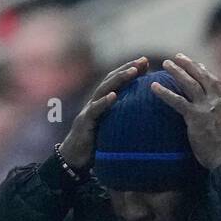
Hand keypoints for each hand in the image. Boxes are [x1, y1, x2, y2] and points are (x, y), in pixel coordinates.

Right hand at [59, 57, 149, 171]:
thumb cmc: (95, 145)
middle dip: (127, 68)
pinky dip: (104, 102)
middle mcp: (95, 101)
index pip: (117, 81)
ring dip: (119, 79)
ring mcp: (89, 110)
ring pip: (104, 89)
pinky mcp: (85, 122)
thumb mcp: (111, 129)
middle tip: (142, 61)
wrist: (74, 159)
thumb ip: (122, 119)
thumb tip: (142, 117)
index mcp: (102, 102)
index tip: (145, 63)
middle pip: (111, 79)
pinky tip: (113, 96)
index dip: (129, 70)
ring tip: (133, 72)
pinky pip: (95, 110)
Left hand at [151, 53, 220, 169]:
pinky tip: (154, 87)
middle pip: (200, 77)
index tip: (195, 64)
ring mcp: (205, 107)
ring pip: (188, 84)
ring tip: (165, 64)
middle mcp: (216, 100)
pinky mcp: (194, 117)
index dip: (203, 71)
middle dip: (188, 65)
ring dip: (176, 72)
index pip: (213, 81)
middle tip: (176, 57)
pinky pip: (177, 102)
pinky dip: (164, 93)